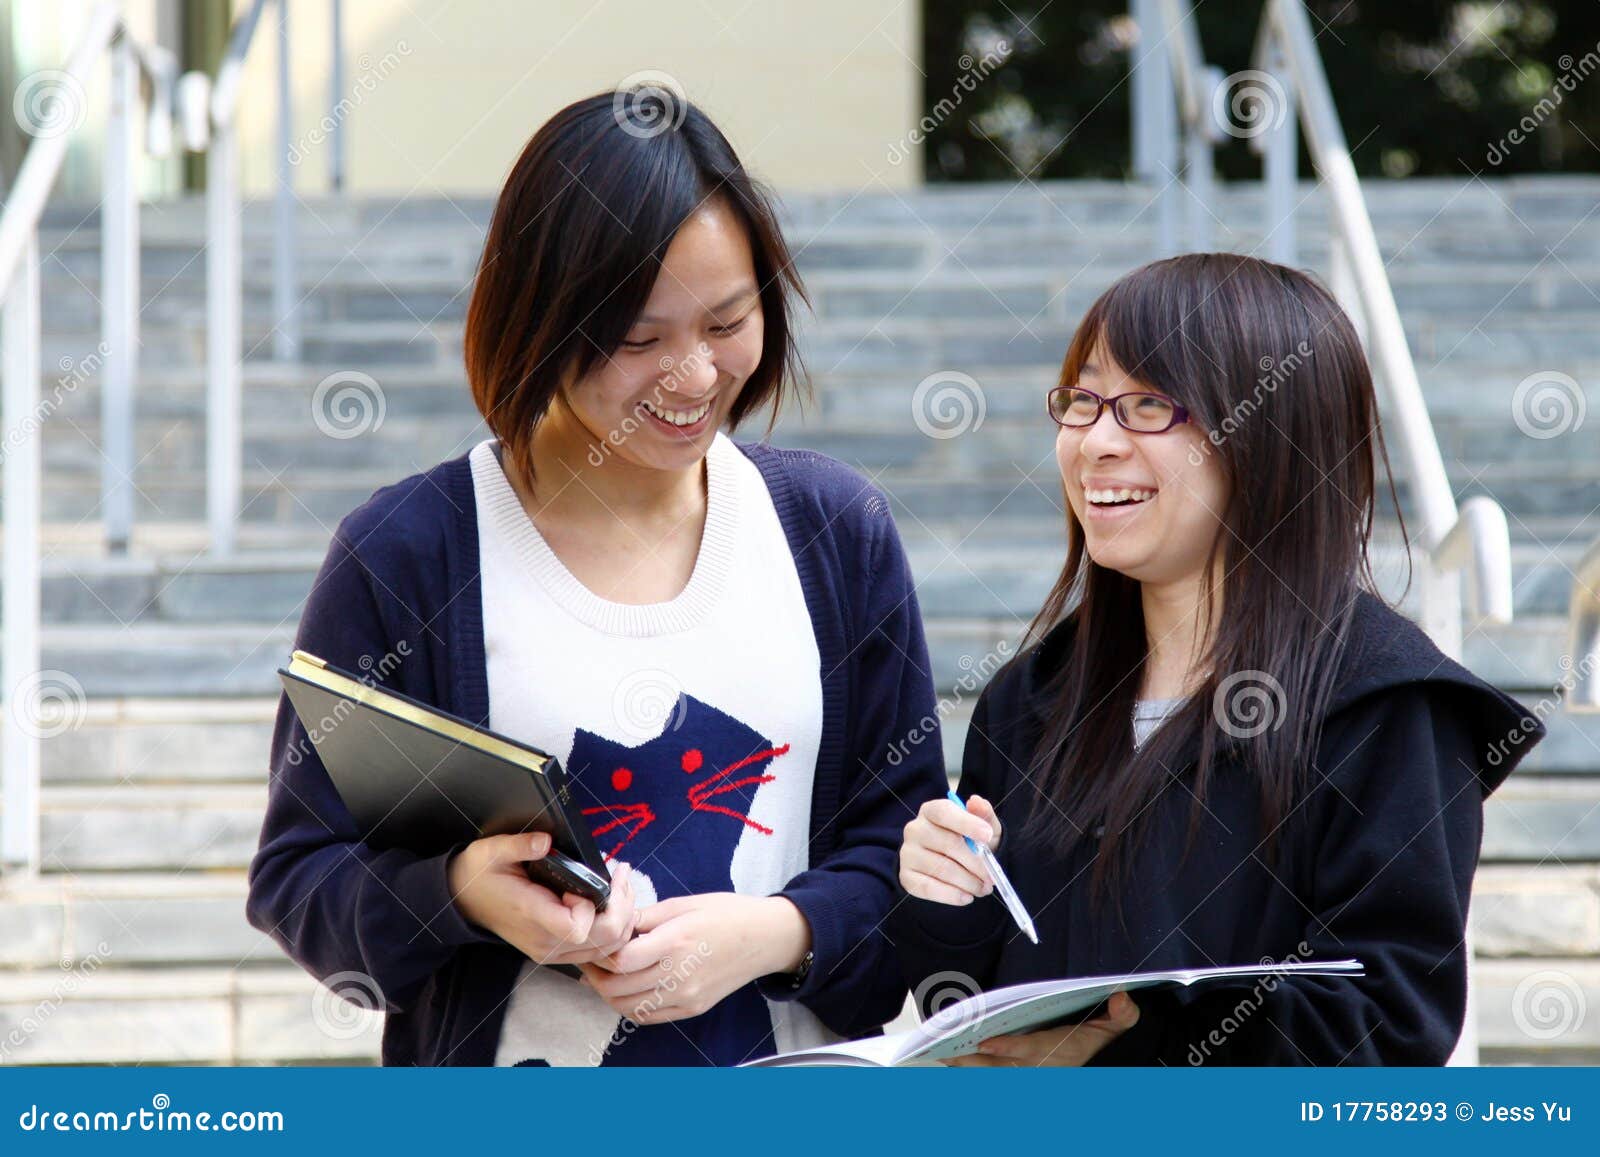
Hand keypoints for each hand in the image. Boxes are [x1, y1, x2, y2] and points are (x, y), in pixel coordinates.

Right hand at [447, 831, 637, 965]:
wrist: (465, 902)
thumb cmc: (481, 874)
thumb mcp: (493, 851)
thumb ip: (520, 846)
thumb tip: (545, 841)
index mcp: (531, 915)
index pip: (577, 927)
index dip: (590, 904)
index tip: (583, 882)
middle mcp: (545, 943)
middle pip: (605, 940)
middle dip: (622, 906)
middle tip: (620, 874)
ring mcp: (553, 952)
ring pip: (609, 949)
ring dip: (624, 917)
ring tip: (620, 885)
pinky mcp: (559, 953)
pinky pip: (600, 951)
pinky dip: (615, 928)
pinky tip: (610, 901)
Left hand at [577, 893, 810, 1024]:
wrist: (765, 938)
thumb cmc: (727, 913)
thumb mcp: (684, 903)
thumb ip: (646, 916)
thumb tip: (615, 925)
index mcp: (677, 941)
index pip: (623, 960)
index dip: (601, 955)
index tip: (594, 944)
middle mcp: (680, 973)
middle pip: (620, 988)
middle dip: (596, 976)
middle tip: (590, 961)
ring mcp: (687, 995)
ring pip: (629, 1007)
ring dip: (609, 994)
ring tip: (603, 976)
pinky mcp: (692, 1008)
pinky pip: (649, 1016)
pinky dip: (629, 1006)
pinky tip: (625, 990)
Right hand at [899, 794, 1000, 904]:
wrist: (951, 865)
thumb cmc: (968, 841)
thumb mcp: (982, 827)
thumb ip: (984, 814)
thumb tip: (976, 802)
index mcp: (932, 811)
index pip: (944, 812)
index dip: (966, 823)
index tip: (987, 836)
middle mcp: (915, 829)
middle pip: (948, 844)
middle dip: (976, 863)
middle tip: (992, 877)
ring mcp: (908, 853)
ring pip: (942, 869)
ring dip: (968, 882)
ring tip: (983, 888)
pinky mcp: (906, 876)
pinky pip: (929, 888)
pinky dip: (952, 895)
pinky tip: (966, 897)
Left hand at [943, 992, 1140, 1066]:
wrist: (1100, 1069)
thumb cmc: (1096, 1043)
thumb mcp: (1116, 1030)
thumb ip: (1122, 1016)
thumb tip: (1123, 998)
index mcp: (1057, 1053)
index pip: (1030, 1051)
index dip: (1007, 1048)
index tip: (985, 1042)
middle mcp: (1038, 1068)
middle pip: (999, 1067)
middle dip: (973, 1060)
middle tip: (947, 1049)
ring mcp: (1025, 1074)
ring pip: (990, 1072)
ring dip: (967, 1064)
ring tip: (942, 1052)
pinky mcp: (1015, 1075)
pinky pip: (989, 1073)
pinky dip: (971, 1067)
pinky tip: (952, 1058)